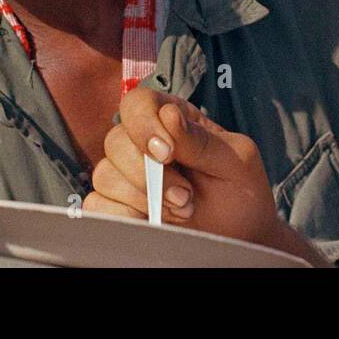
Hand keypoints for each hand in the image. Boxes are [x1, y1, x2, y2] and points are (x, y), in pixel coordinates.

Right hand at [82, 89, 290, 250]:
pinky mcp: (119, 206)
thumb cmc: (240, 190)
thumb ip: (201, 140)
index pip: (137, 103)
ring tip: (181, 211)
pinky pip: (98, 205)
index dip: (144, 125)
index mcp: (173, 120)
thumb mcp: (235, 160)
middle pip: (116, 141)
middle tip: (186, 196)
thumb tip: (168, 115)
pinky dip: (124, 216)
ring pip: (105, 174)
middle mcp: (144, 143)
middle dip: (149, 174)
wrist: (240, 235)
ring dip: (143, 198)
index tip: (167, 154)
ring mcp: (128, 175)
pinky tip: (154, 223)